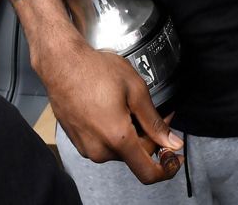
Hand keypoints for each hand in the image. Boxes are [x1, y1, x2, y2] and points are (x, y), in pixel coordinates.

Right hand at [38, 37, 183, 182]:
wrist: (61, 65)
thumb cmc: (95, 71)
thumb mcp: (136, 90)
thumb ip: (155, 121)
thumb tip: (172, 142)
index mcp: (117, 138)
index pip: (147, 172)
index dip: (167, 166)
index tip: (175, 156)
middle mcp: (99, 149)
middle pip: (136, 155)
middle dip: (151, 137)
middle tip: (159, 112)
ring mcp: (86, 147)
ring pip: (121, 149)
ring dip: (133, 134)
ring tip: (132, 107)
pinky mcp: (78, 141)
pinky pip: (105, 144)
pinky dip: (116, 132)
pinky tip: (116, 110)